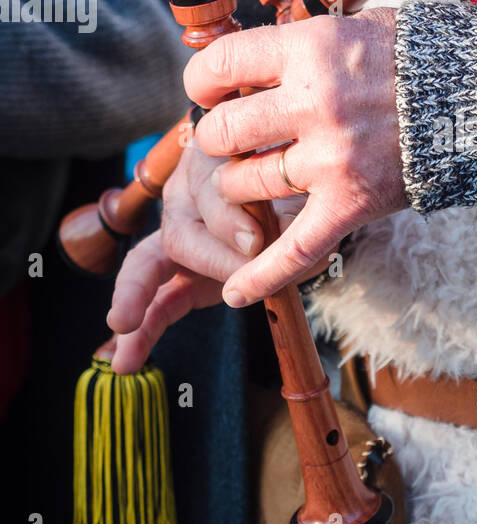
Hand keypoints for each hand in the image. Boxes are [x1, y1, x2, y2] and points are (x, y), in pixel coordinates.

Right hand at [105, 139, 304, 373]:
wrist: (309, 210)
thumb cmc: (304, 195)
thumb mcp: (305, 200)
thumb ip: (288, 214)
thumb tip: (266, 239)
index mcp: (215, 165)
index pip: (208, 190)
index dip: (229, 217)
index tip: (256, 242)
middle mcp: (188, 197)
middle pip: (181, 227)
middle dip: (208, 257)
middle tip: (238, 277)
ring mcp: (180, 237)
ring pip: (148, 264)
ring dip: (136, 298)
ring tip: (121, 325)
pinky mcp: (180, 275)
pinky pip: (156, 301)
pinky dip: (143, 330)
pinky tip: (124, 358)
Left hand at [188, 7, 406, 305]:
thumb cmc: (419, 58)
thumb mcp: (355, 28)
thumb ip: (300, 44)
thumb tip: (246, 63)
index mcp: (311, 49)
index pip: (219, 65)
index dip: (203, 82)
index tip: (211, 92)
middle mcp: (314, 102)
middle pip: (222, 131)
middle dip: (219, 138)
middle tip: (236, 140)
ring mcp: (331, 158)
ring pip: (241, 185)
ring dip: (239, 186)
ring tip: (259, 179)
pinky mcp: (351, 204)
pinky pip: (293, 249)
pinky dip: (260, 276)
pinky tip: (233, 293)